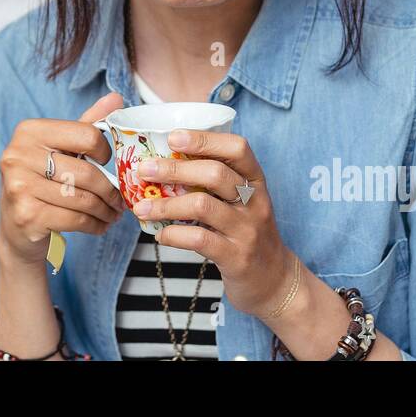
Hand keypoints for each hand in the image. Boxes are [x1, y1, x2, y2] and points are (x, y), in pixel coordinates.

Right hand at [0, 92, 128, 266]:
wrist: (15, 227)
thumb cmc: (42, 182)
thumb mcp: (61, 149)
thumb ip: (86, 124)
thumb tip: (116, 98)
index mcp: (29, 131)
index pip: (86, 135)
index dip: (104, 152)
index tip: (107, 164)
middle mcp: (19, 155)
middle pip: (87, 172)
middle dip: (110, 190)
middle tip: (121, 200)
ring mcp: (19, 186)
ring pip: (83, 199)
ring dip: (105, 210)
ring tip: (113, 213)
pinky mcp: (27, 215)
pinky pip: (75, 220)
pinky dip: (95, 225)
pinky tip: (99, 225)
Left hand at [131, 128, 294, 318]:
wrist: (274, 279)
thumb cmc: (247, 232)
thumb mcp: (241, 201)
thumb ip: (215, 182)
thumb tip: (164, 161)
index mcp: (255, 181)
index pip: (237, 148)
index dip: (204, 139)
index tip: (173, 137)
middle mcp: (255, 202)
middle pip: (215, 174)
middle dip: (174, 169)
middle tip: (144, 170)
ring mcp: (248, 230)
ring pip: (203, 206)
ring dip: (166, 205)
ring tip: (141, 207)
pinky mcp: (237, 257)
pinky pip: (199, 239)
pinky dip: (173, 235)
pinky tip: (160, 234)